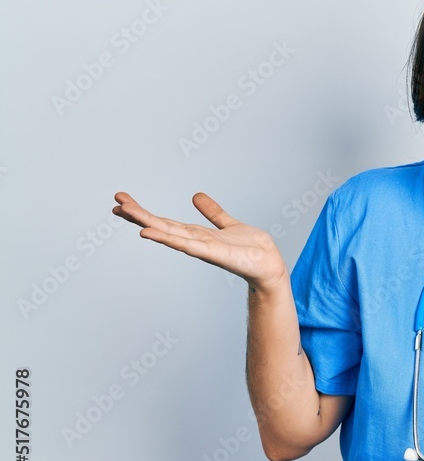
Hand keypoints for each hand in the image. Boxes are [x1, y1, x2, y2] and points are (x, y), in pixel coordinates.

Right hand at [112, 191, 286, 290]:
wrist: (270, 264)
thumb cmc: (251, 248)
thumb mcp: (229, 224)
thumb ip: (213, 212)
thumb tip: (196, 196)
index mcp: (196, 234)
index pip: (165, 221)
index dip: (144, 212)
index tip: (122, 201)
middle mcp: (195, 241)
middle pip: (162, 226)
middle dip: (139, 215)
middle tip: (115, 203)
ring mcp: (202, 248)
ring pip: (170, 234)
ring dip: (148, 224)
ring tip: (127, 214)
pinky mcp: (214, 254)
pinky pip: (187, 245)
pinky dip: (168, 239)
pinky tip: (150, 233)